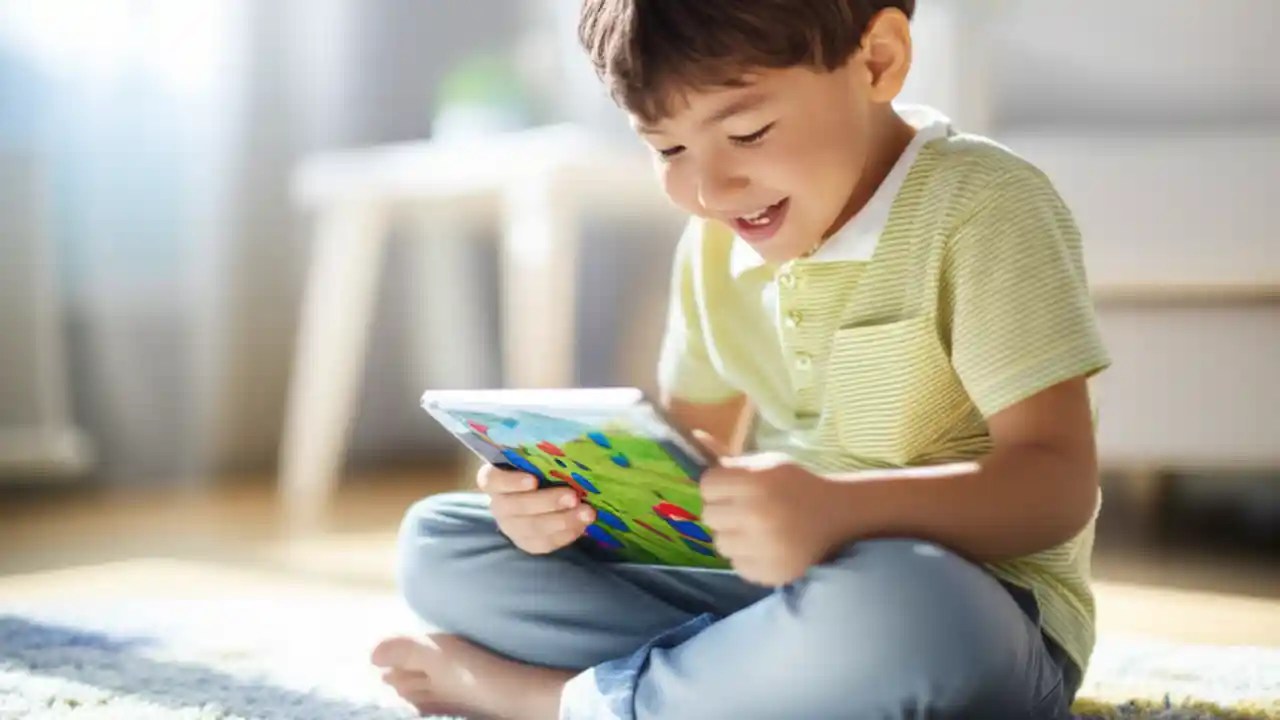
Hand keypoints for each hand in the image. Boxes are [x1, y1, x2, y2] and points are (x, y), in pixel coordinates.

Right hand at [476, 464, 595, 554]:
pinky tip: (583, 524)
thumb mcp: (538, 457)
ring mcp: (511, 526)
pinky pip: (544, 543)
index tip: (533, 480)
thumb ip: (544, 452)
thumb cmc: (541, 468)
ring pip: (532, 528)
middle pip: (515, 507)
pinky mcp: (527, 542)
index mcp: (494, 478)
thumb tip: (571, 441)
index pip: (491, 480)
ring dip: (562, 521)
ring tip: (587, 513)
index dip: (510, 482)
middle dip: (547, 502)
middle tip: (573, 496)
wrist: (547, 492)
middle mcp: (499, 504)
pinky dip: (566, 534)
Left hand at [697, 440, 843, 585]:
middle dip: (723, 510)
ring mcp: (762, 547)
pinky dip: (746, 556)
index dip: (718, 486)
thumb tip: (695, 437)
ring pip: (719, 543)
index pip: (707, 485)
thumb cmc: (795, 484)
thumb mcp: (766, 464)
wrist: (834, 515)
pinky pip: (736, 565)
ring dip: (732, 535)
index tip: (732, 489)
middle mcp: (755, 515)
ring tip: (753, 529)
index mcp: (755, 482)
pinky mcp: (769, 572)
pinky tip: (763, 546)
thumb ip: (727, 456)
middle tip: (743, 510)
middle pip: (709, 515)